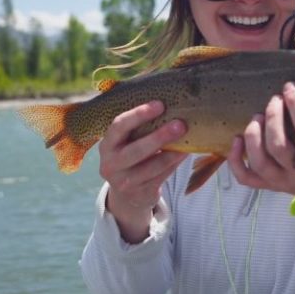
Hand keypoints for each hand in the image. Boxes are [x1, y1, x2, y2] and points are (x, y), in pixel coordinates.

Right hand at [99, 100, 184, 242]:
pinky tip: (184, 153)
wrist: (127, 192)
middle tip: (180, 124)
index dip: (138, 115)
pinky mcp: (140, 193)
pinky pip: (161, 177)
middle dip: (159, 137)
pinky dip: (174, 163)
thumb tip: (170, 99)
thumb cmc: (132, 154)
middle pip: (135, 150)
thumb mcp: (127, 141)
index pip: (119, 126)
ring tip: (187, 139)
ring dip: (172, 153)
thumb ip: (139, 126)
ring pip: (152, 166)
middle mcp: (111, 164)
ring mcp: (124, 182)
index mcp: (106, 144)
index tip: (160, 104)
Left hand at [229, 83, 294, 207]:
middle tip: (274, 101)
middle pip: (278, 147)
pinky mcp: (270, 186)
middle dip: (273, 118)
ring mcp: (283, 182)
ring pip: (260, 162)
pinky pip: (246, 178)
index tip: (290, 88)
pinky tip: (237, 139)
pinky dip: (236, 160)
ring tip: (257, 117)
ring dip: (254, 136)